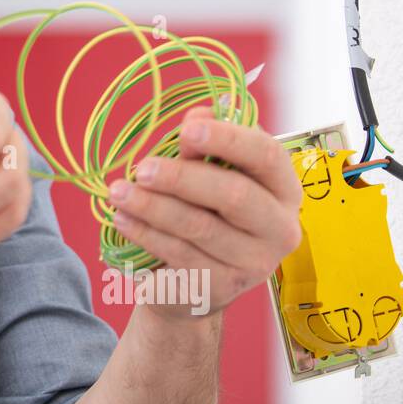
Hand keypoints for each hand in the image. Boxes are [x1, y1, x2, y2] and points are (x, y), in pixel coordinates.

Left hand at [106, 106, 302, 321]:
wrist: (195, 282)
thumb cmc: (206, 213)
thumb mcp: (210, 174)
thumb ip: (207, 143)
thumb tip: (197, 114)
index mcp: (283, 189)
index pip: (266, 156)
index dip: (228, 140)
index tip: (186, 130)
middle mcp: (279, 228)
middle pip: (235, 196)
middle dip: (183, 178)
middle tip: (142, 167)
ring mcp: (254, 264)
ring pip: (200, 228)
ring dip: (152, 206)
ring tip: (119, 191)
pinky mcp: (221, 289)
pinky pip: (178, 255)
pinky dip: (145, 233)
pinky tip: (122, 218)